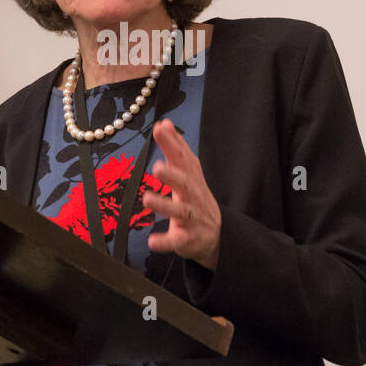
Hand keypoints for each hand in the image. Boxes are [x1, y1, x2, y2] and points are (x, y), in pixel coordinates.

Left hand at [143, 118, 221, 271]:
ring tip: (147, 199)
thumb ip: (177, 149)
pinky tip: (152, 241)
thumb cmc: (196, 198)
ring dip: (164, 205)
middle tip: (157, 167)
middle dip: (173, 175)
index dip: (173, 143)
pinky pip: (177, 241)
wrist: (218, 235)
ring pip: (180, 212)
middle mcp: (193, 196)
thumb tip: (165, 123)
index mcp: (191, 179)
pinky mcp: (187, 238)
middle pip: (185, 184)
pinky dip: (165, 242)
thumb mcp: (189, 173)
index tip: (160, 128)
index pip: (183, 158)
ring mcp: (192, 218)